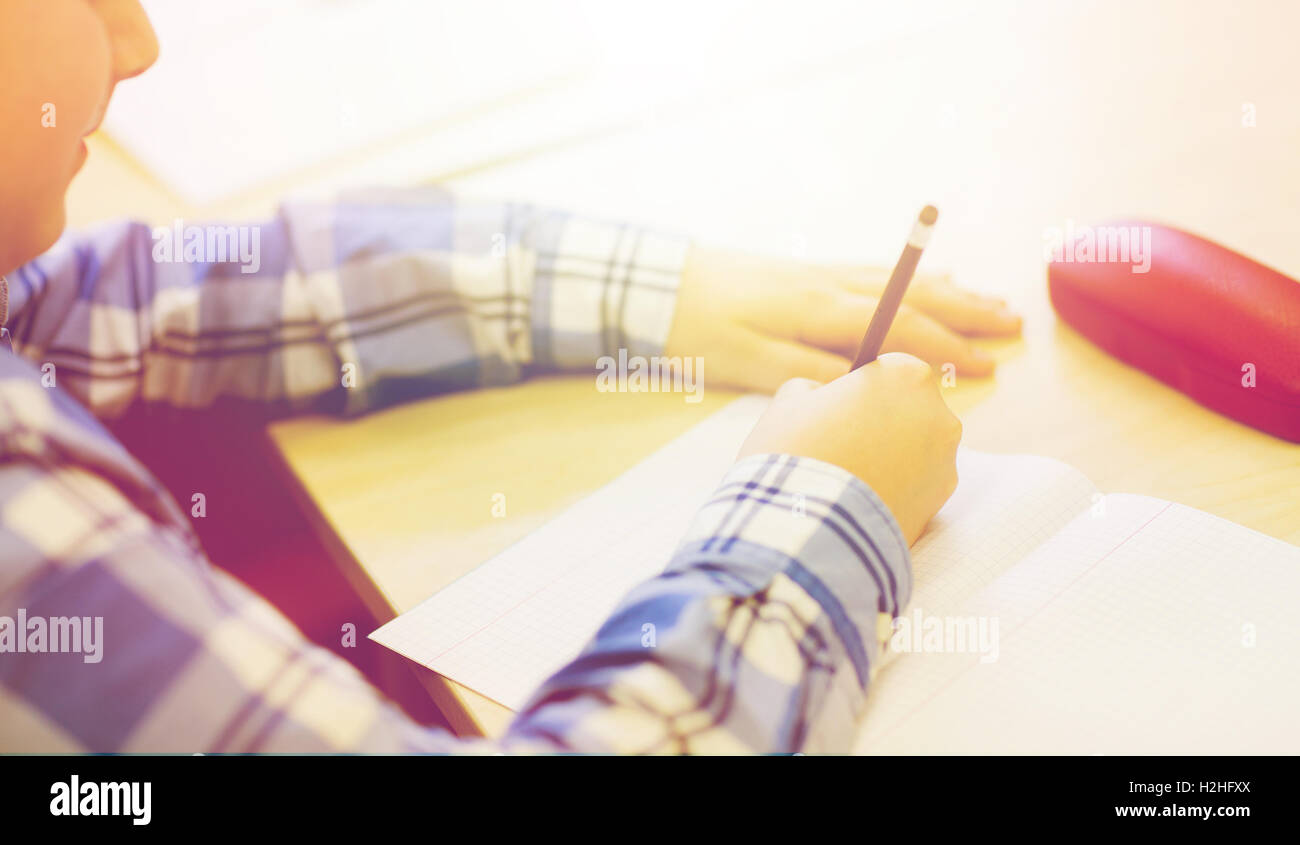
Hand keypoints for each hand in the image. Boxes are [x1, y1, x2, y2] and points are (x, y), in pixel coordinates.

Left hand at [665, 245, 1020, 392]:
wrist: (657, 282)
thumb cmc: (698, 329)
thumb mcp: (747, 363)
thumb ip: (809, 374)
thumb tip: (867, 387)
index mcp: (820, 310)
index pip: (901, 327)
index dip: (947, 348)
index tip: (987, 367)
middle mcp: (830, 285)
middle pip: (913, 295)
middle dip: (967, 312)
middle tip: (1015, 324)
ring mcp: (820, 274)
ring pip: (899, 280)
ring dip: (949, 290)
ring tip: (989, 299)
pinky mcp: (807, 272)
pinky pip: (875, 273)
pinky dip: (913, 279)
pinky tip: (928, 281)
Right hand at [737, 354, 960, 544]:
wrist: (804, 526)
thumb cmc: (795, 452)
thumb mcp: (790, 401)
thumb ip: (815, 388)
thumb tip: (826, 398)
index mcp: (905, 376)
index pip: (891, 370)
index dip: (863, 389)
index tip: (840, 408)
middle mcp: (939, 414)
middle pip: (910, 410)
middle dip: (883, 423)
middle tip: (840, 446)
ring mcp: (945, 463)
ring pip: (916, 450)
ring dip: (891, 458)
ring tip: (847, 479)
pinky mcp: (940, 505)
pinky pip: (917, 488)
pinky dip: (896, 491)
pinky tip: (860, 501)